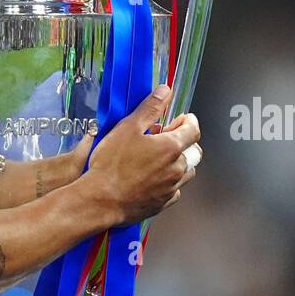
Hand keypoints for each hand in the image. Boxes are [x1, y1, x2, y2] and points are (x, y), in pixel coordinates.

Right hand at [85, 84, 201, 225]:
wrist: (100, 200)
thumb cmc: (111, 165)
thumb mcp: (127, 128)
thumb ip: (150, 108)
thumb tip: (165, 91)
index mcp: (171, 147)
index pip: (193, 130)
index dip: (189, 122)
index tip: (182, 119)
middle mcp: (176, 168)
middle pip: (194, 153)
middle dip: (187, 143)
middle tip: (170, 138)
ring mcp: (170, 188)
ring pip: (187, 173)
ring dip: (181, 164)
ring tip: (163, 159)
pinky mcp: (162, 204)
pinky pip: (175, 191)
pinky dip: (171, 183)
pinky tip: (155, 179)